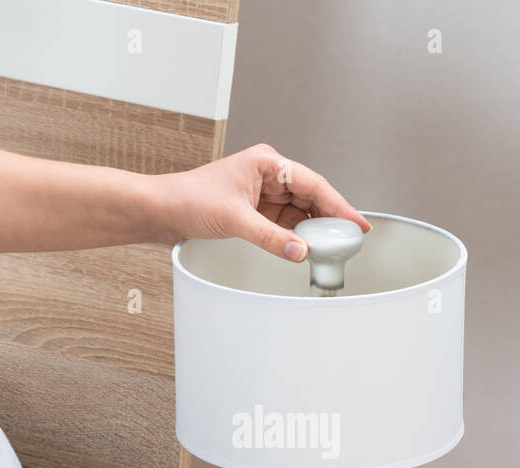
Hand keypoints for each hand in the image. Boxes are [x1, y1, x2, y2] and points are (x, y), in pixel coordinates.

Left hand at [161, 143, 370, 260]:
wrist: (162, 210)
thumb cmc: (188, 198)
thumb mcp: (235, 219)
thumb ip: (271, 238)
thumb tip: (300, 251)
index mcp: (267, 162)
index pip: (313, 184)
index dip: (339, 205)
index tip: (357, 223)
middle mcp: (269, 174)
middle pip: (313, 197)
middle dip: (330, 220)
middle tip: (349, 241)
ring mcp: (265, 193)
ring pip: (302, 212)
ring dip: (314, 231)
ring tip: (330, 249)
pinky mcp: (258, 211)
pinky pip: (288, 224)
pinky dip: (299, 237)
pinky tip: (307, 249)